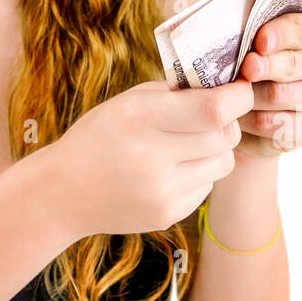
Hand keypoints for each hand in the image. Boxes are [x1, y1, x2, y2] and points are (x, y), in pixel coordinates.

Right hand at [40, 79, 252, 239]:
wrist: (63, 192)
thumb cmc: (100, 136)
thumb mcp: (127, 102)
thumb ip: (175, 92)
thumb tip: (226, 86)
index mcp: (138, 117)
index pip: (213, 110)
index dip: (237, 98)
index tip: (238, 90)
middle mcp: (150, 156)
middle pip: (225, 136)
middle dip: (227, 122)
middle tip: (211, 116)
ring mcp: (160, 191)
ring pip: (223, 163)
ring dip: (215, 149)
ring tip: (185, 145)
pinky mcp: (167, 214)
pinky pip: (207, 186)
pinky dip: (198, 173)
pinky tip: (169, 170)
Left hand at [234, 10, 301, 162]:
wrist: (249, 109)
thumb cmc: (250, 63)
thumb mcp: (251, 41)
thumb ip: (252, 34)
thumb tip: (247, 47)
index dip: (281, 35)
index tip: (260, 42)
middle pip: (295, 63)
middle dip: (265, 66)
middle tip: (244, 70)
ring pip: (283, 95)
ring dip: (251, 96)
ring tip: (229, 94)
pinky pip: (281, 125)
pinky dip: (254, 120)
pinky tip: (239, 116)